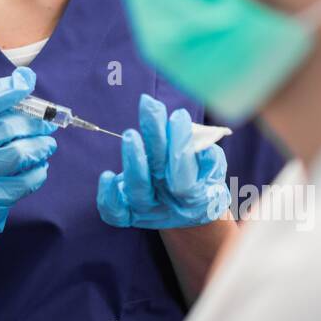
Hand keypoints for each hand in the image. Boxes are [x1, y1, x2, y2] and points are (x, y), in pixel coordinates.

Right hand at [0, 66, 57, 289]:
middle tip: (48, 124)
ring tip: (47, 145)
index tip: (25, 81)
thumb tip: (22, 86)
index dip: (6, 90)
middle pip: (9, 126)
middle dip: (36, 123)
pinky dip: (40, 171)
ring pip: (22, 152)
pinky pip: (27, 179)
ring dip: (42, 146)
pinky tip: (39, 168)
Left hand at [97, 94, 229, 228]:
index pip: (185, 177)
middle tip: (150, 107)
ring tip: (131, 133)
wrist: (189, 210)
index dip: (181, 146)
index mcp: (195, 200)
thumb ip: (205, 153)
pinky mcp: (128, 213)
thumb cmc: (202, 178)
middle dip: (155, 139)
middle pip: (160, 177)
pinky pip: (113, 212)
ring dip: (133, 159)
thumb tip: (190, 135)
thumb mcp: (213, 165)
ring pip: (136, 190)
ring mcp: (147, 211)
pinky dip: (108, 195)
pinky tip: (107, 175)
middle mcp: (170, 207)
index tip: (178, 115)